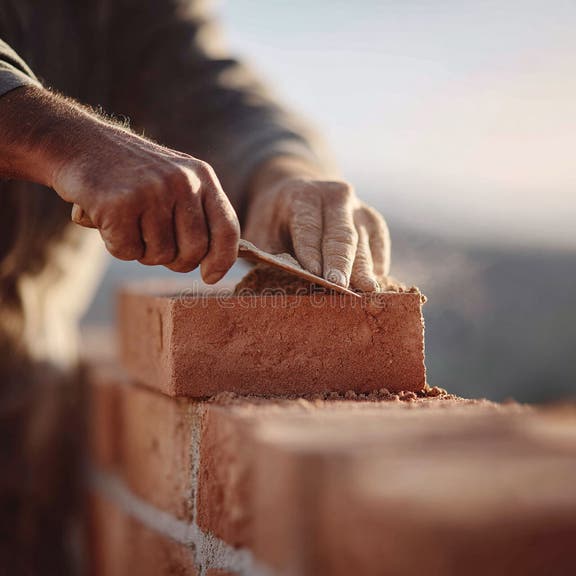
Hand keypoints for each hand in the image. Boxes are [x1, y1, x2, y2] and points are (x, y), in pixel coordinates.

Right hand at [55, 131, 239, 281]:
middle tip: (155, 246)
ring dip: (142, 250)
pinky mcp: (120, 204)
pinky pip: (128, 251)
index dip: (222, 260)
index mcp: (202, 176)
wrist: (79, 142)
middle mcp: (182, 182)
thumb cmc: (131, 172)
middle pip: (194, 251)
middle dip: (176, 261)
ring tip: (128, 222)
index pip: (227, 229)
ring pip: (160, 255)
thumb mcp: (176, 179)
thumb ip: (199, 213)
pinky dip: (116, 245)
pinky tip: (108, 220)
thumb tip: (217, 264)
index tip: (210, 277)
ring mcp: (152, 191)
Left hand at [244, 157, 389, 291]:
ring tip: (365, 294)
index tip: (315, 274)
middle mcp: (337, 197)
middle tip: (341, 287)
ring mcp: (360, 210)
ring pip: (364, 244)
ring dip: (363, 271)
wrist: (298, 197)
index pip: (309, 228)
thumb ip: (273, 255)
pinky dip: (375, 270)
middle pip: (342, 236)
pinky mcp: (375, 224)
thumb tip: (289, 282)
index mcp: (304, 196)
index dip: (311, 252)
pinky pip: (378, 249)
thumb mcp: (263, 233)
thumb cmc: (276, 223)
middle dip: (341, 264)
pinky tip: (370, 290)